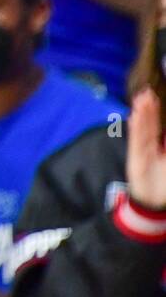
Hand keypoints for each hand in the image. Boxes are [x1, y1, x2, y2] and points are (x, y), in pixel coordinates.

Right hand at [127, 88, 165, 210]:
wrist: (153, 204)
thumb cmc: (163, 184)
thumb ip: (162, 145)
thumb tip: (162, 135)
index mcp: (156, 148)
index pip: (155, 127)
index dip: (154, 113)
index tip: (152, 98)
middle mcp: (147, 148)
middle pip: (148, 126)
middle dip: (147, 110)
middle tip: (146, 93)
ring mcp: (141, 153)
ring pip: (142, 131)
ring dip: (141, 116)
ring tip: (140, 101)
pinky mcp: (136, 160)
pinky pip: (136, 143)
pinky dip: (135, 130)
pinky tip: (133, 118)